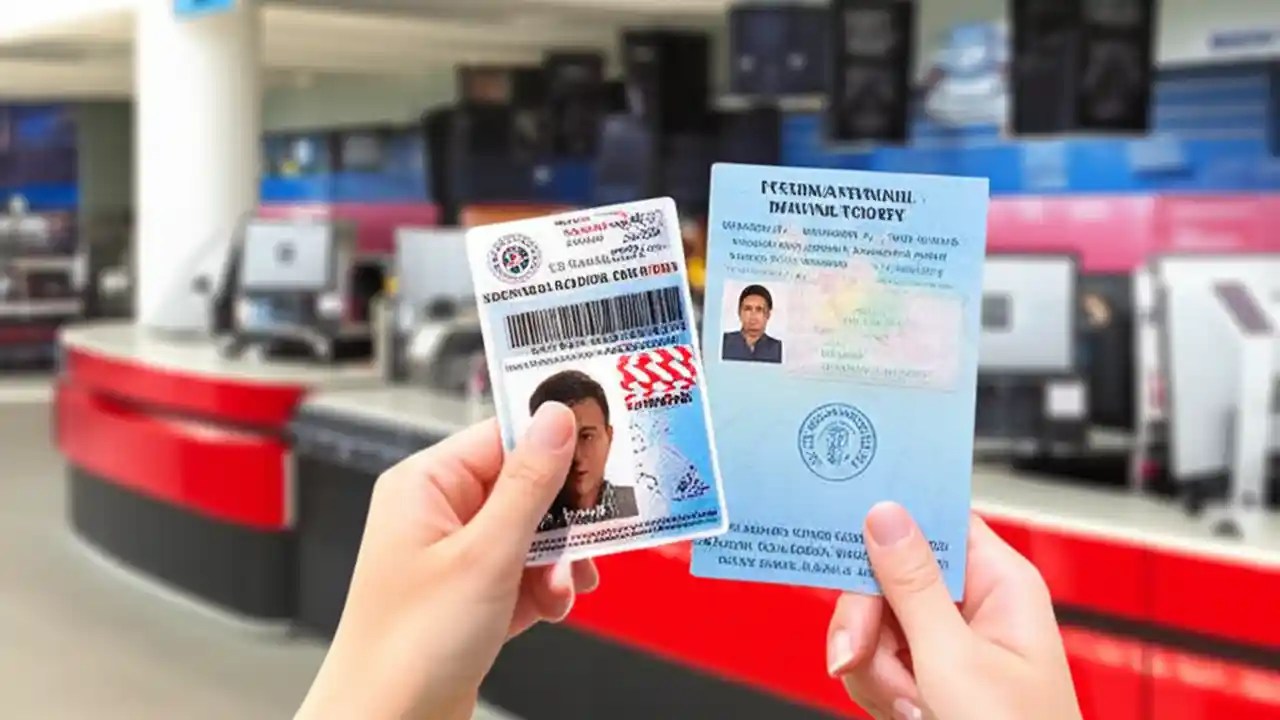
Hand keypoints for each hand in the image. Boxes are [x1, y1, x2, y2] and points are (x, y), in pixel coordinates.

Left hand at [297, 403, 597, 719]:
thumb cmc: (407, 647)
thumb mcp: (485, 555)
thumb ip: (529, 484)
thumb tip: (555, 420)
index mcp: (425, 485)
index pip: (502, 437)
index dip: (553, 444)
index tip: (599, 452)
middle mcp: (438, 513)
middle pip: (525, 487)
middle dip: (561, 521)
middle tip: (587, 538)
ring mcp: (456, 555)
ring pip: (532, 534)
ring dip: (557, 562)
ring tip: (562, 588)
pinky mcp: (472, 592)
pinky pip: (525, 571)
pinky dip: (545, 589)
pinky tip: (549, 608)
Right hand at [826, 503, 1080, 719]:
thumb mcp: (956, 660)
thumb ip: (913, 586)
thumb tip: (886, 516)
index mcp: (1000, 583)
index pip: (938, 518)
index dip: (892, 516)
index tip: (846, 522)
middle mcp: (973, 604)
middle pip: (889, 573)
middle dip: (868, 620)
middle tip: (857, 653)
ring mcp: (946, 641)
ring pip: (873, 620)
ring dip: (873, 665)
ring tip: (907, 701)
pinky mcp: (925, 673)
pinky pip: (873, 658)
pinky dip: (875, 687)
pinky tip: (902, 710)